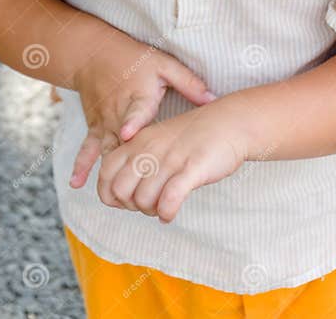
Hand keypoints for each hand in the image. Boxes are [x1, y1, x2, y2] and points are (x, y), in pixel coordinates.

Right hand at [69, 30, 216, 188]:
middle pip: (124, 142)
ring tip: (113, 197)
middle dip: (129, 165)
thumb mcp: (163, 64)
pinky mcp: (95, 126)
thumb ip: (188, 82)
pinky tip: (76, 183)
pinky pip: (87, 148)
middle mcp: (119, 112)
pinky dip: (80, 165)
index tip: (130, 134)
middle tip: (134, 190)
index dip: (134, 122)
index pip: (137, 111)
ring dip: (110, 174)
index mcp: (138, 97)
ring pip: (107, 151)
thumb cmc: (134, 58)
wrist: (95, 54)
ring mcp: (105, 121)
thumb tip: (212, 98)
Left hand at [95, 99, 247, 222]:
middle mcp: (150, 149)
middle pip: (120, 190)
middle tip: (147, 204)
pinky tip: (171, 212)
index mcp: (138, 141)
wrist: (230, 122)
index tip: (128, 199)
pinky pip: (169, 200)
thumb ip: (137, 160)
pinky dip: (167, 213)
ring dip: (151, 211)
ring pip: (143, 199)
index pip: (105, 174)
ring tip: (162, 206)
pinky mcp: (192, 168)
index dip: (111, 194)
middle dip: (131, 206)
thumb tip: (120, 192)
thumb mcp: (156, 140)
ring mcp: (170, 158)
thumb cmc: (193, 136)